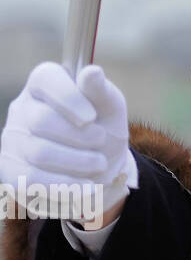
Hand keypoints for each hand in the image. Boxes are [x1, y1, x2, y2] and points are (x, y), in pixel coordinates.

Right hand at [0, 62, 137, 226]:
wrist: (100, 165)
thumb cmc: (103, 127)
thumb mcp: (110, 107)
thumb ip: (101, 91)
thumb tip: (91, 72)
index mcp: (45, 84)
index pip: (45, 79)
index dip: (68, 98)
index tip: (92, 117)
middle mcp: (22, 108)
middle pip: (42, 120)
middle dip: (81, 136)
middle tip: (101, 141)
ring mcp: (13, 139)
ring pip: (39, 153)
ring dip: (78, 162)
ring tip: (99, 163)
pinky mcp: (11, 169)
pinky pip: (32, 180)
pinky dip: (65, 185)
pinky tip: (86, 186)